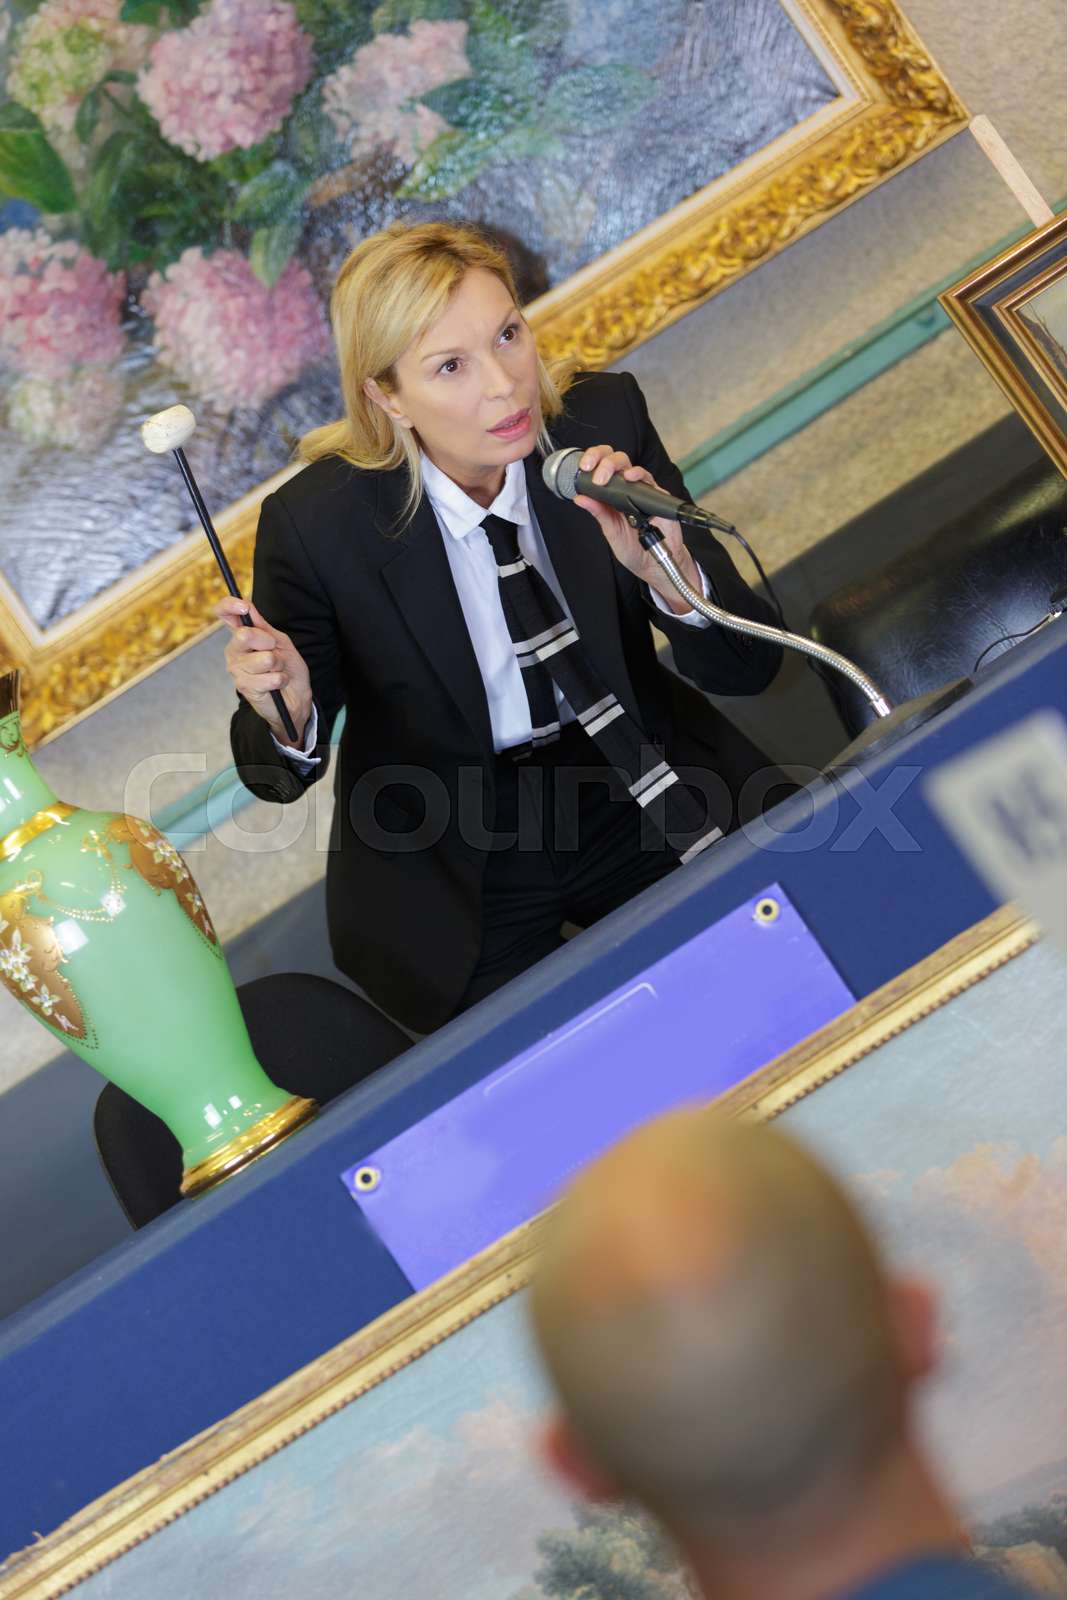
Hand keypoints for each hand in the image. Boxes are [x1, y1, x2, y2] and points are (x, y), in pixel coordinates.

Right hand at [215, 597, 313, 744]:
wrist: (295, 698)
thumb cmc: (288, 668)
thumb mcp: (281, 642)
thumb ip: (264, 627)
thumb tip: (248, 606)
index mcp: (241, 636)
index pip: (224, 613)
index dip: (230, 605)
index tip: (244, 607)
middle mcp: (234, 651)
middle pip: (244, 635)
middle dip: (268, 643)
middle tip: (274, 652)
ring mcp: (236, 669)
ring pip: (264, 659)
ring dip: (278, 665)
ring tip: (277, 670)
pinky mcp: (244, 687)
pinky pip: (271, 677)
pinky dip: (280, 679)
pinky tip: (277, 684)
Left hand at [572, 447, 700, 614]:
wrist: (653, 563)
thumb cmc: (633, 547)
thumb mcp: (610, 531)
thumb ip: (598, 513)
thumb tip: (579, 498)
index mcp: (613, 495)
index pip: (602, 468)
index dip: (593, 460)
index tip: (584, 466)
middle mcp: (628, 489)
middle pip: (616, 461)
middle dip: (603, 461)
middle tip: (596, 476)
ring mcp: (643, 491)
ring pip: (630, 466)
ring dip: (616, 466)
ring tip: (605, 478)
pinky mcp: (657, 496)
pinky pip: (649, 480)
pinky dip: (638, 475)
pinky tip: (630, 478)